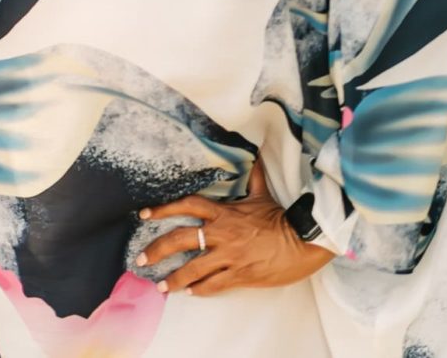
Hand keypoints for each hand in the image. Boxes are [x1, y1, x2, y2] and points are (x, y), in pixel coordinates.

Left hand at [137, 159, 334, 296]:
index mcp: (224, 212)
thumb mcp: (264, 195)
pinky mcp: (242, 274)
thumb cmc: (283, 218)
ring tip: (161, 286)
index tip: (144, 214)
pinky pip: (216, 283)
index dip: (163, 208)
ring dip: (175, 278)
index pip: (187, 205)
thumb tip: (255, 153)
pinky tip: (190, 293)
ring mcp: (231, 255)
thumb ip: (253, 177)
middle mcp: (222, 233)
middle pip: (182, 239)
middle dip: (158, 249)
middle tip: (141, 258)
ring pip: (195, 268)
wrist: (305, 241)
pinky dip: (201, 289)